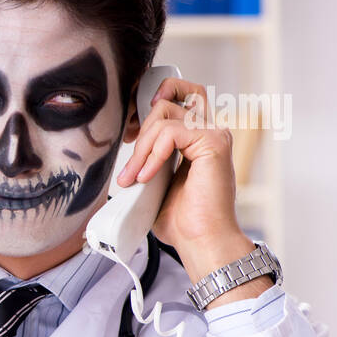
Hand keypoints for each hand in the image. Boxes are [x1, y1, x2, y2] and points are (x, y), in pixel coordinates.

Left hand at [115, 76, 269, 301]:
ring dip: (140, 149)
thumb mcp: (154, 182)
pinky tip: (147, 177)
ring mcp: (213, 134)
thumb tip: (122, 154)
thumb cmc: (182, 220)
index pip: (178, 96)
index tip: (128, 135)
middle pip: (169, 97)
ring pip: (164, 116)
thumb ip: (147, 159)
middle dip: (140, 128)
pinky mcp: (213, 142)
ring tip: (134, 178)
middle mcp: (209, 131)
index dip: (148, 107)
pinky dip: (152, 154)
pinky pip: (170, 132)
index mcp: (197, 138)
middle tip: (130, 165)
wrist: (200, 240)